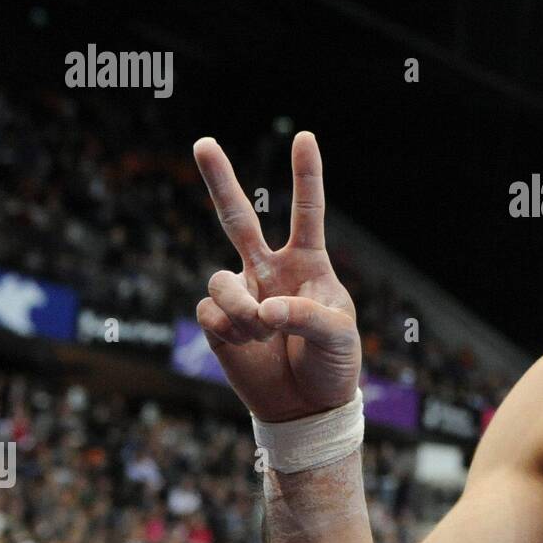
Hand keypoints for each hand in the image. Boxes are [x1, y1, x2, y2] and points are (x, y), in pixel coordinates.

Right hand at [192, 132, 359, 421]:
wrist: (307, 406)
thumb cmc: (333, 364)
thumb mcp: (338, 337)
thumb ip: (306, 315)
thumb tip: (265, 307)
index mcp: (308, 264)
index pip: (307, 212)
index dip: (306, 176)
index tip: (304, 137)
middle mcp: (270, 270)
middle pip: (237, 218)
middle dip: (219, 180)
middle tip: (203, 141)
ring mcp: (242, 294)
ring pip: (220, 278)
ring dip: (239, 304)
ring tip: (261, 328)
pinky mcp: (219, 322)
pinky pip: (210, 311)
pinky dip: (229, 327)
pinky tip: (245, 341)